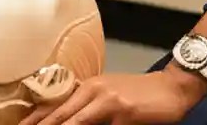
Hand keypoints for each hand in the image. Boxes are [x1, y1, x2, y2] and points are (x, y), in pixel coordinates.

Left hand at [21, 70, 206, 124]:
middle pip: (59, 116)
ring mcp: (108, 102)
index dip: (34, 121)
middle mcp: (93, 91)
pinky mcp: (124, 114)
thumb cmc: (139, 93)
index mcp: (87, 86)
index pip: (53, 106)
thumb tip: (64, 120)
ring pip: (74, 123)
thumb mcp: (108, 95)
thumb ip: (87, 107)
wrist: (172, 88)